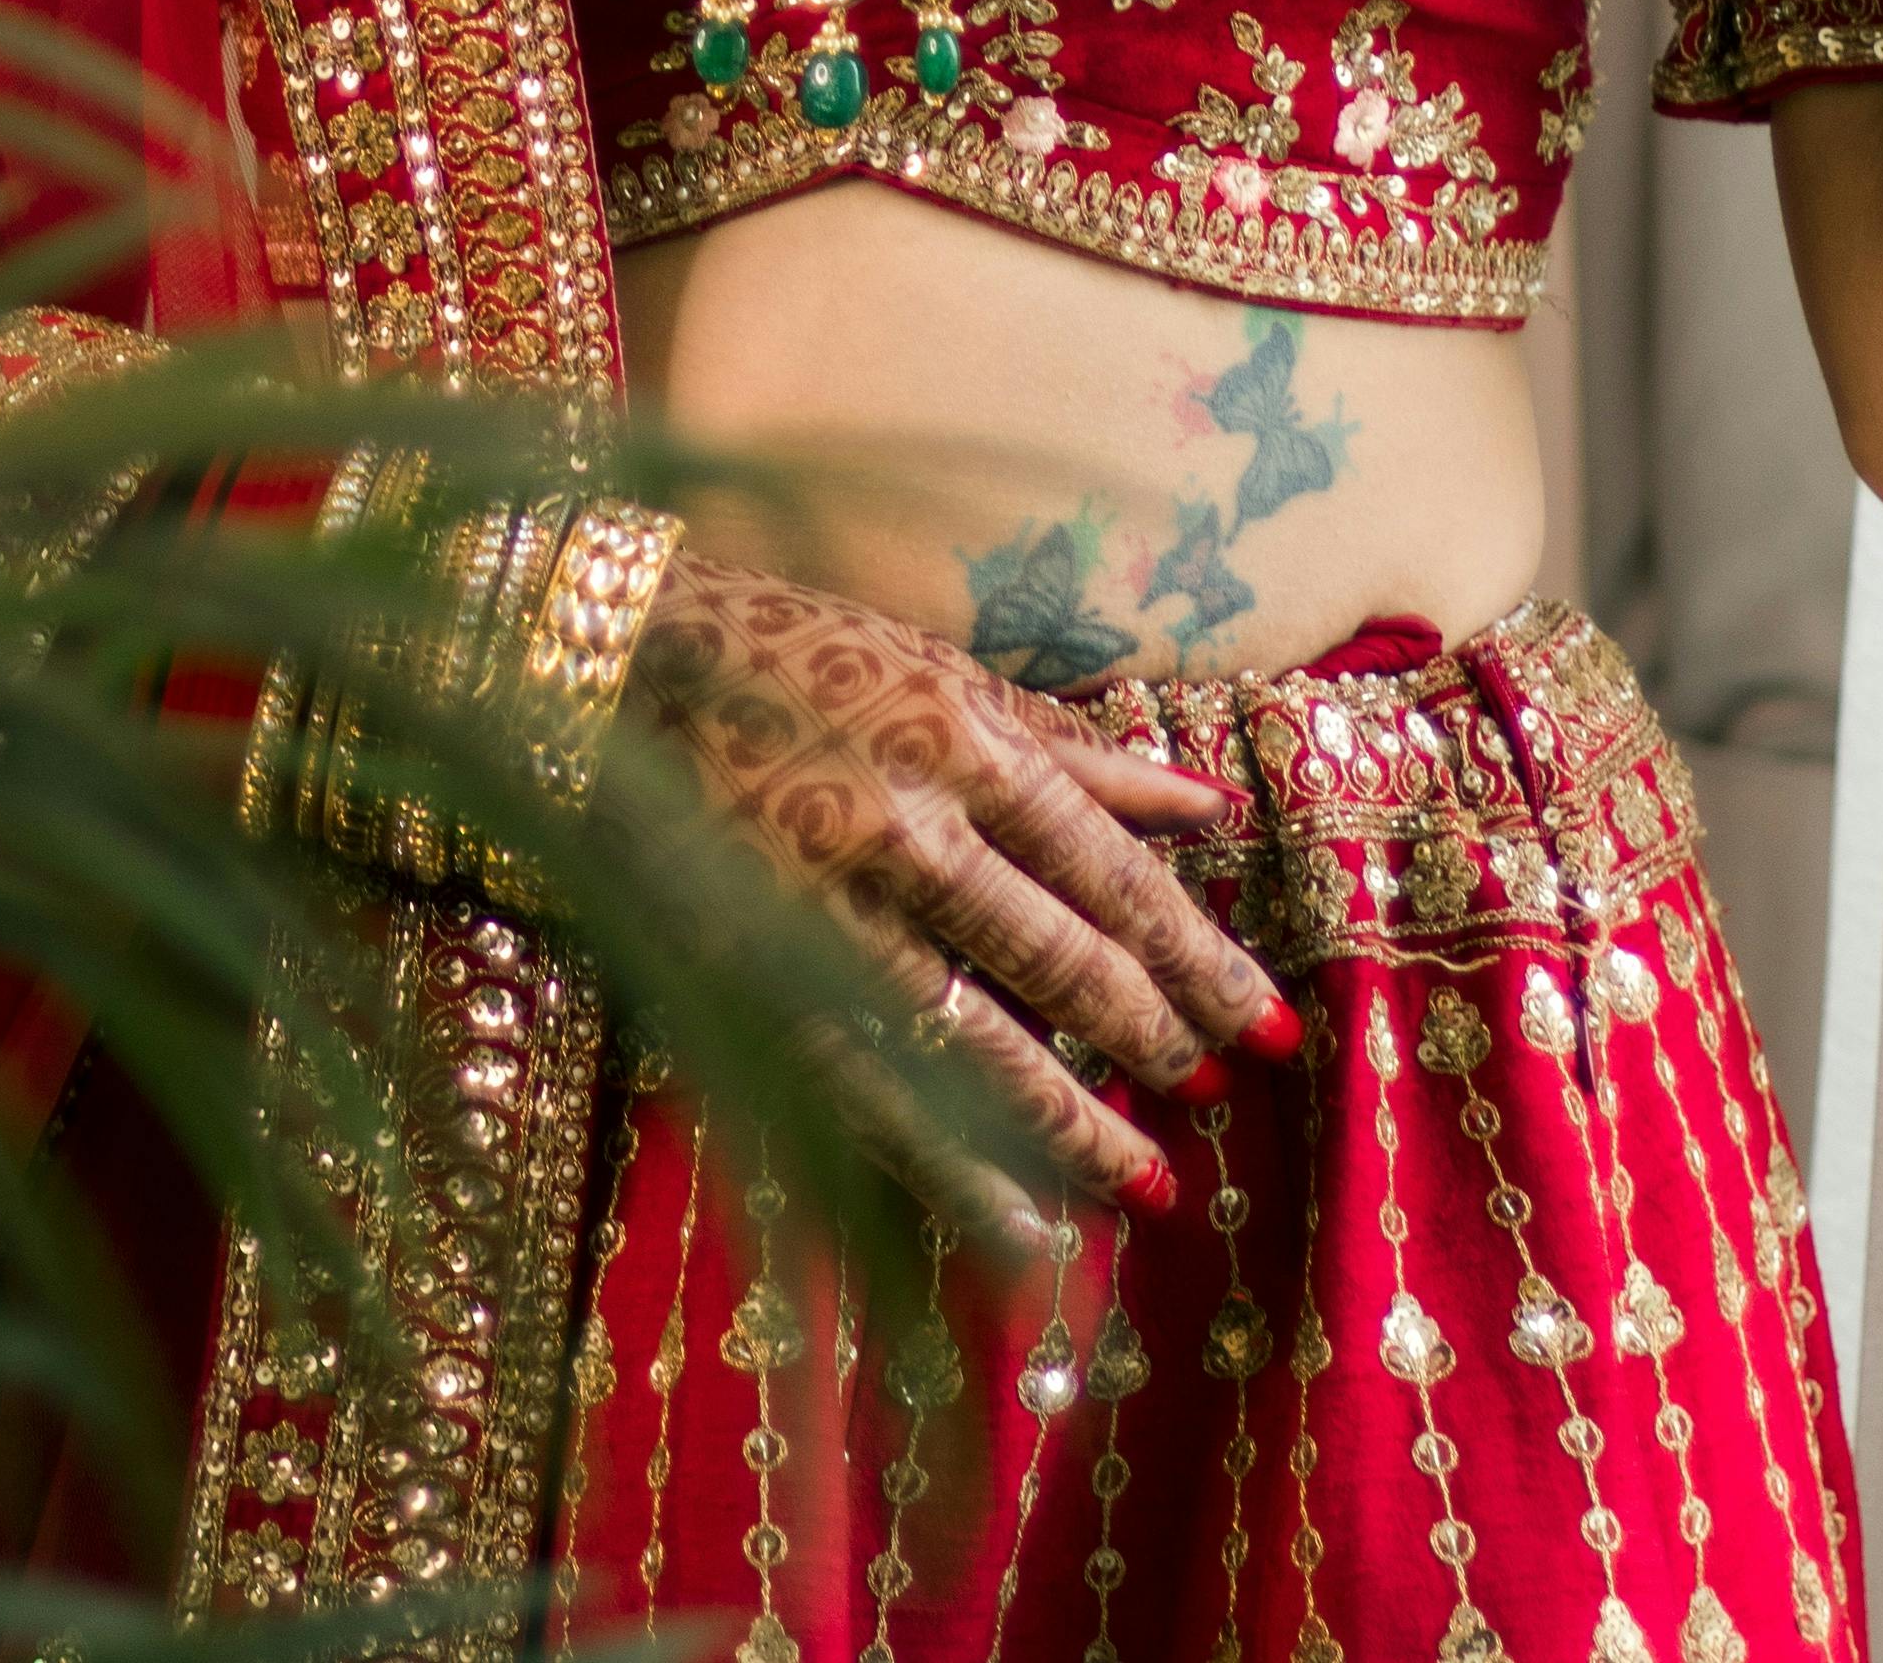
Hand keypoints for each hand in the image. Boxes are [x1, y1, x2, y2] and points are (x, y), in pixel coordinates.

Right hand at [633, 549, 1299, 1215]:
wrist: (614, 661)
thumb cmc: (798, 656)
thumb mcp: (943, 676)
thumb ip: (1073, 750)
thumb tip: (1203, 805)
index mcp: (968, 744)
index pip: (1117, 876)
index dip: (1200, 958)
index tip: (1269, 1026)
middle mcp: (912, 830)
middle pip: (1063, 963)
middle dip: (1155, 1038)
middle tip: (1221, 1098)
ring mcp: (830, 912)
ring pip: (978, 1046)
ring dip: (1074, 1127)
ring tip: (1147, 1186)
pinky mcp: (756, 974)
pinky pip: (873, 1093)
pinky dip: (951, 1168)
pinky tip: (1016, 1226)